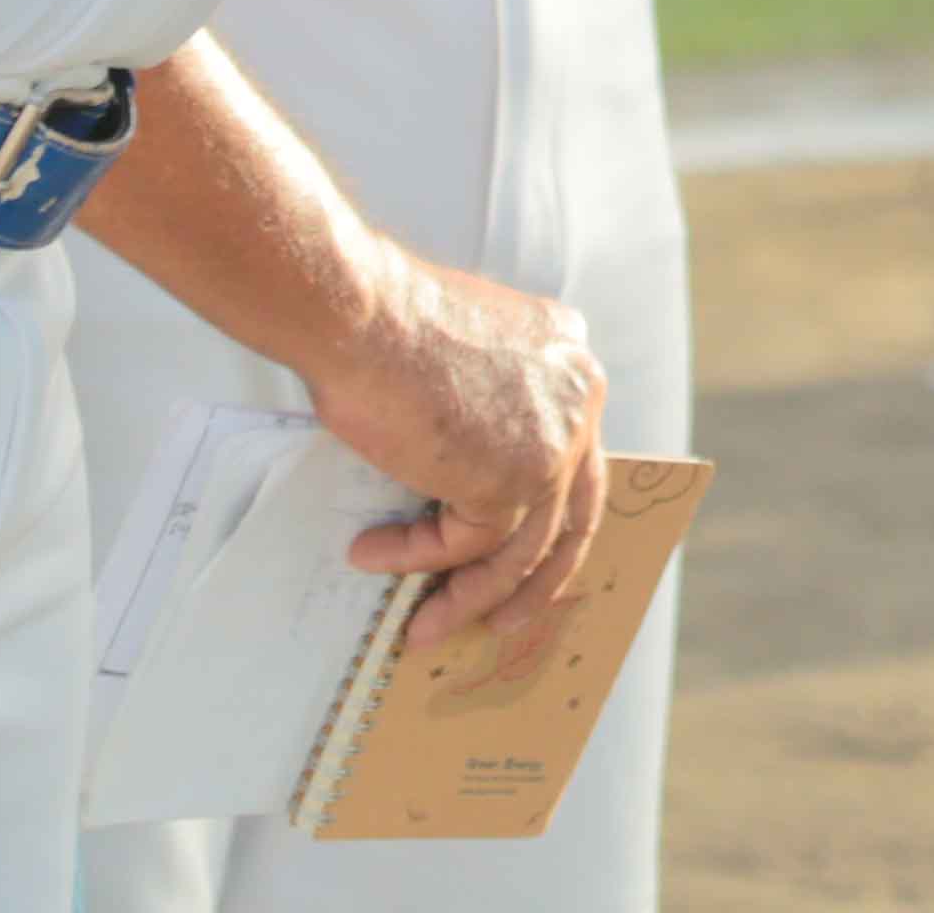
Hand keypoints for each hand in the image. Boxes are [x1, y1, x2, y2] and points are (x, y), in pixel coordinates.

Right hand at [312, 248, 610, 651]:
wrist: (356, 311)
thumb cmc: (380, 322)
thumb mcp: (459, 358)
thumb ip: (485, 408)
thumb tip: (464, 480)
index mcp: (566, 355)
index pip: (575, 453)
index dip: (548, 511)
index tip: (516, 552)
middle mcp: (577, 395)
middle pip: (573, 512)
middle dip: (534, 578)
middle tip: (498, 617)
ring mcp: (554, 440)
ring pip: (524, 546)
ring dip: (469, 595)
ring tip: (423, 623)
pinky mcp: (516, 478)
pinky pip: (468, 545)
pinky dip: (419, 561)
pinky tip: (372, 553)